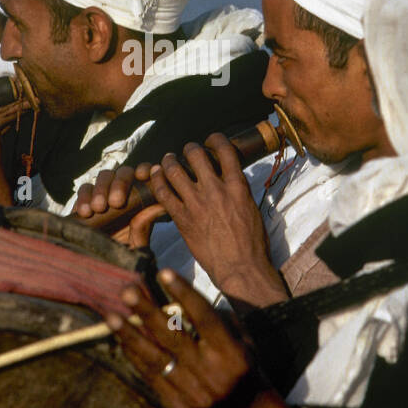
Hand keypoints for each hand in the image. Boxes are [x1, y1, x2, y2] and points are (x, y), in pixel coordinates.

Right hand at [72, 166, 169, 247]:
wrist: (98, 265)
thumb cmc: (124, 254)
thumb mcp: (136, 243)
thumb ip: (145, 226)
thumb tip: (159, 207)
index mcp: (141, 197)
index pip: (145, 173)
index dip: (144, 169)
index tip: (142, 175)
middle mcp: (124, 191)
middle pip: (124, 172)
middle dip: (120, 183)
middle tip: (116, 203)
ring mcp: (105, 194)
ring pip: (104, 176)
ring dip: (101, 189)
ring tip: (98, 208)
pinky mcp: (86, 200)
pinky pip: (85, 189)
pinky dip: (84, 197)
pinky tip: (85, 213)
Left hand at [104, 269, 256, 407]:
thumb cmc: (241, 364)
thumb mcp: (243, 339)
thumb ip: (218, 318)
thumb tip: (181, 294)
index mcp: (231, 353)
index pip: (204, 318)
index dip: (184, 294)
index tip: (163, 272)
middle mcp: (211, 373)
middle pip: (173, 337)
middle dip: (147, 312)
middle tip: (127, 291)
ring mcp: (193, 392)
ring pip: (155, 359)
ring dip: (130, 335)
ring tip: (111, 316)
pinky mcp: (178, 406)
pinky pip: (151, 376)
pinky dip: (135, 356)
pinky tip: (122, 339)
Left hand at [143, 135, 286, 309]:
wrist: (241, 268)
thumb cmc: (252, 243)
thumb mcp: (252, 208)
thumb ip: (239, 190)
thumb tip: (232, 180)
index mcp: (238, 186)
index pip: (225, 150)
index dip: (215, 139)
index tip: (210, 140)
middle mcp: (216, 189)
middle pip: (196, 155)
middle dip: (190, 148)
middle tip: (187, 151)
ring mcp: (197, 203)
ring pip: (175, 170)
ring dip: (169, 161)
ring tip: (168, 160)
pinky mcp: (182, 218)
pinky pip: (163, 193)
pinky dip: (157, 181)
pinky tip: (155, 176)